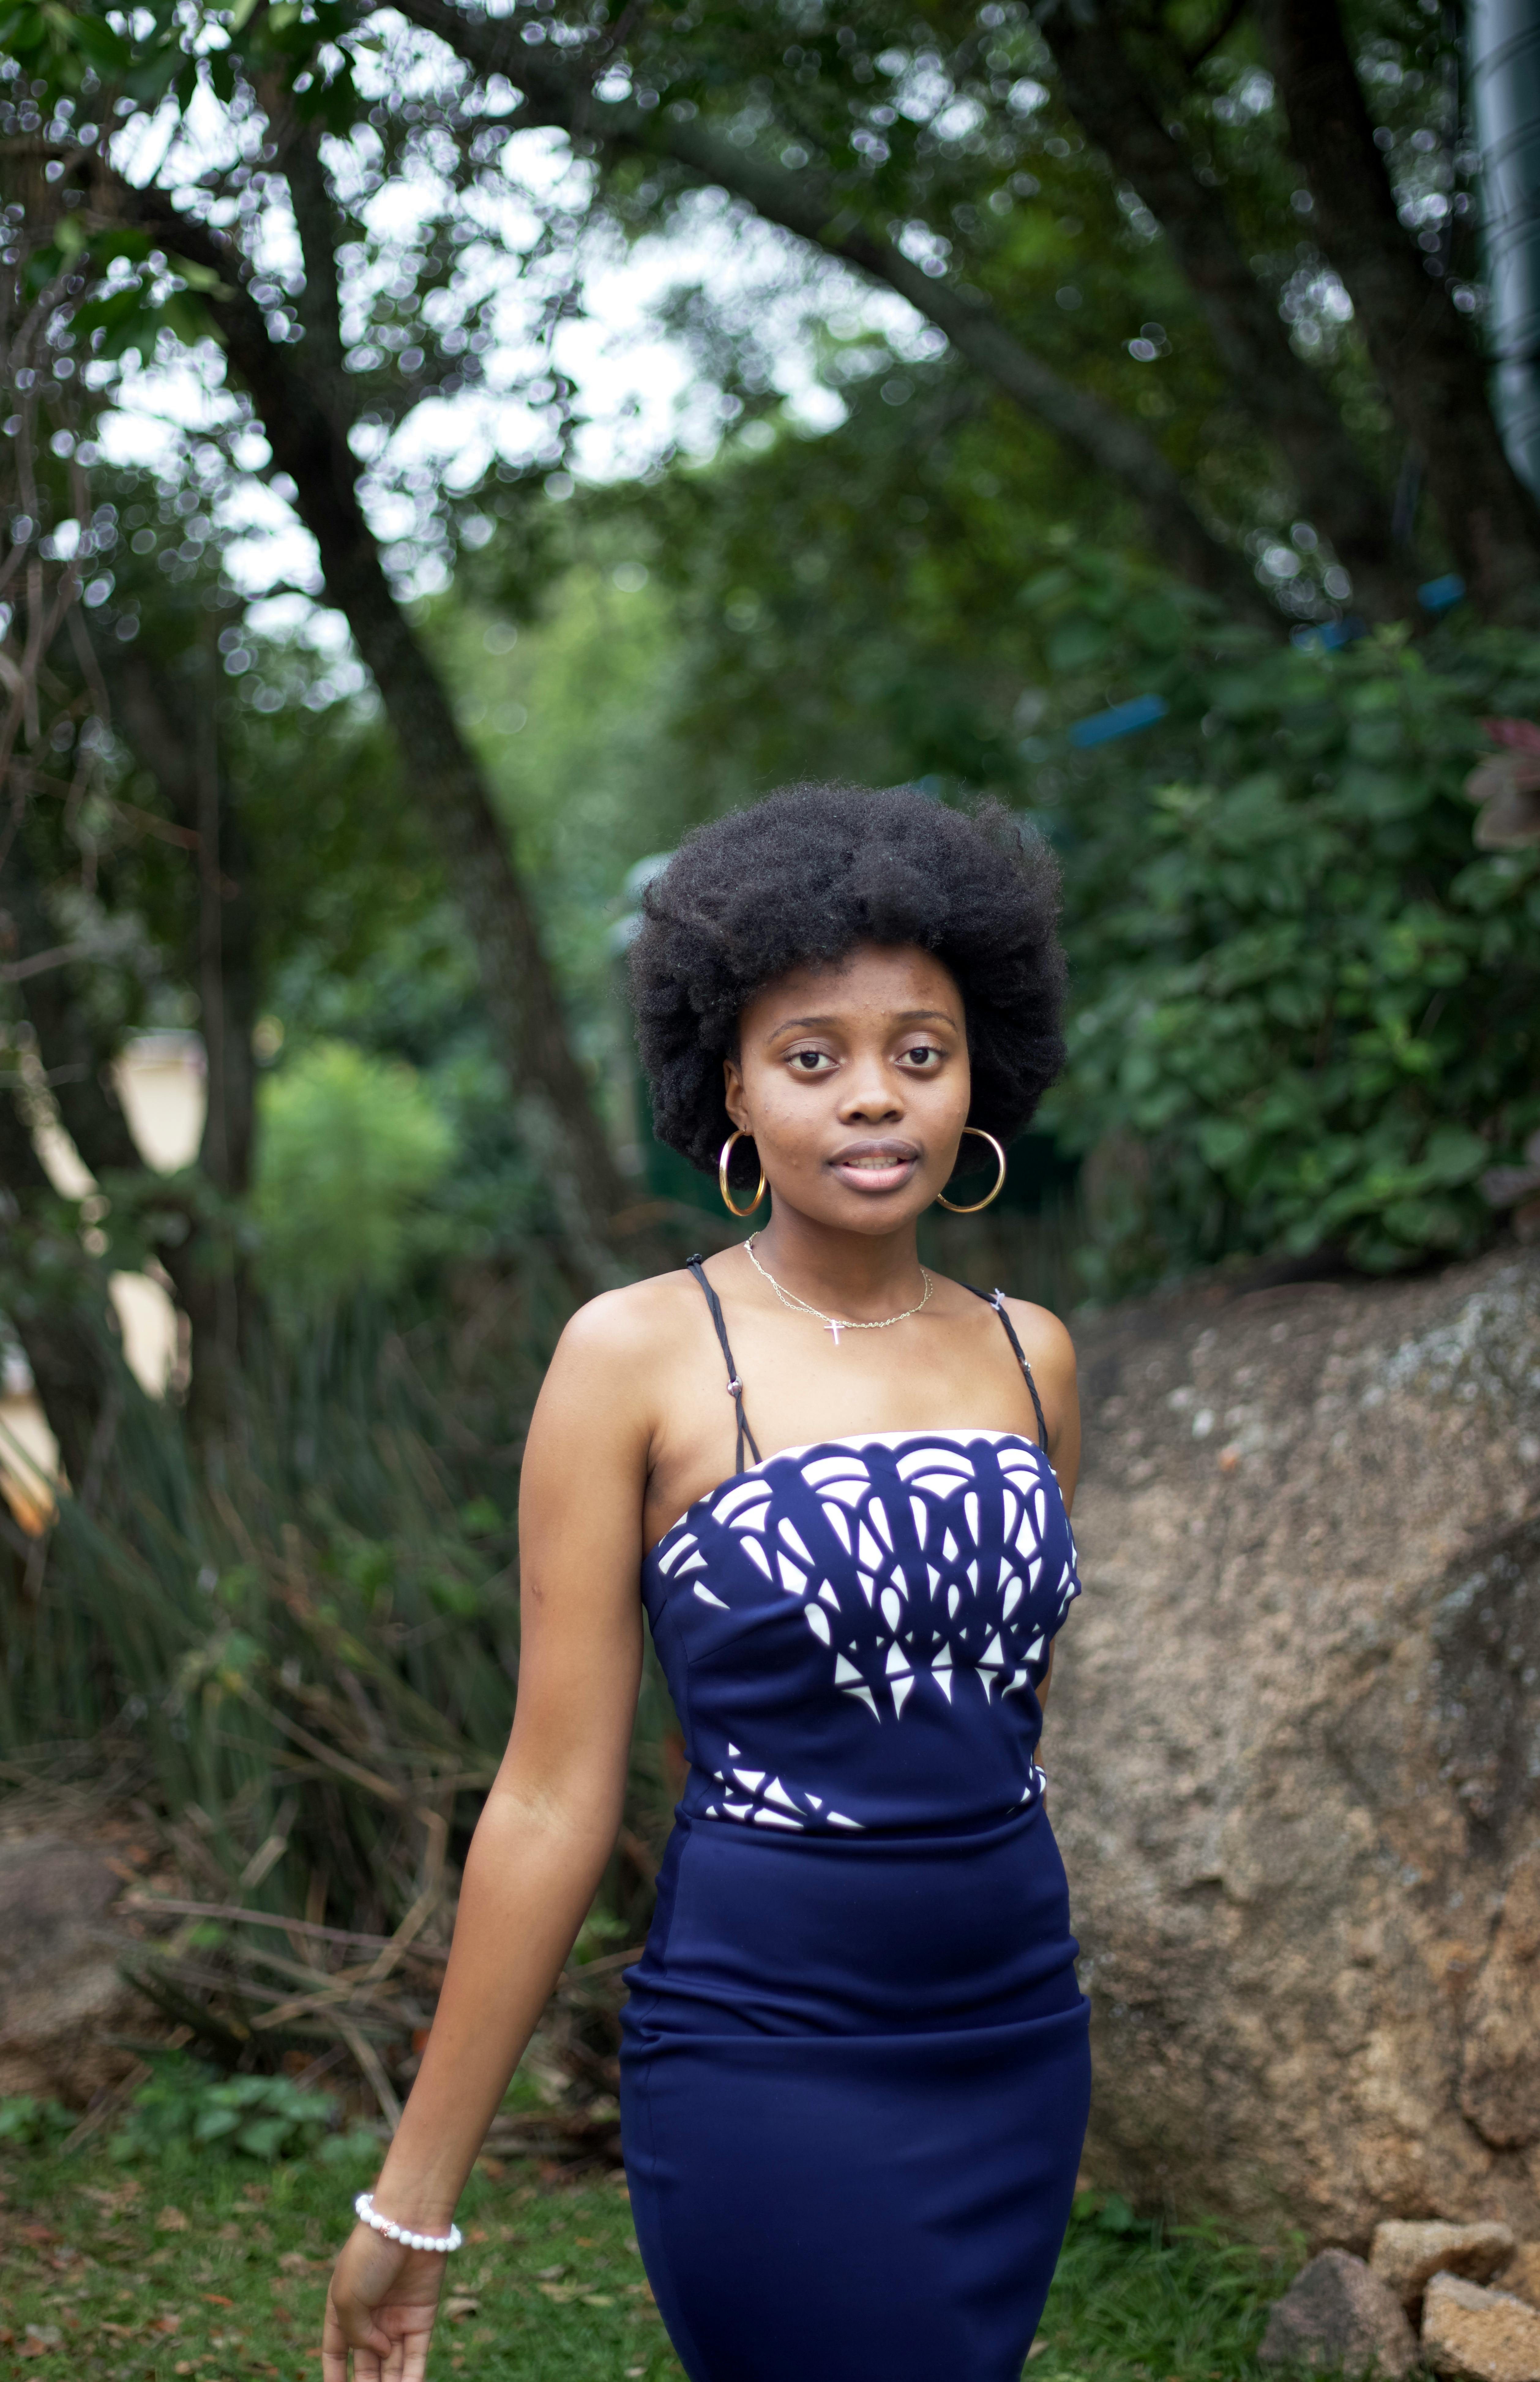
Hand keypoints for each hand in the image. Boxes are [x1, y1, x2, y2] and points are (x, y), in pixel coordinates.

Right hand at [322, 2222, 446, 2381]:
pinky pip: (417, 2356)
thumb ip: (357, 2336)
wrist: (407, 2223)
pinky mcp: (422, 2317)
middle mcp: (371, 2316)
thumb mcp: (346, 2299)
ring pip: (392, 2366)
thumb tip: (380, 2354)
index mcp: (343, 2308)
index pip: (336, 2351)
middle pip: (366, 2365)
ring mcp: (397, 2317)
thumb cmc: (369, 2255)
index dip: (334, 2375)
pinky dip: (413, 2377)